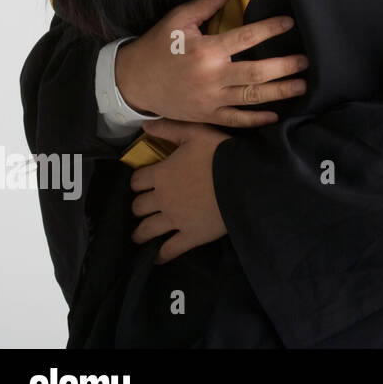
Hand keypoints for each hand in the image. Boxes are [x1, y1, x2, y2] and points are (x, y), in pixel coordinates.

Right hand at [114, 0, 307, 125]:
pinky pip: (235, 120)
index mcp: (206, 51)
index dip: (271, 29)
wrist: (132, 82)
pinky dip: (256, 120)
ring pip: (252, 98)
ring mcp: (210, 99)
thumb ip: (206, 3)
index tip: (289, 23)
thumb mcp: (177, 19)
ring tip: (301, 86)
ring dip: (280, 92)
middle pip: (256, 73)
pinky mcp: (206, 115)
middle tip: (305, 62)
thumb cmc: (157, 46)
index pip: (247, 38)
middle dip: (285, 67)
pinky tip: (275, 115)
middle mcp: (212, 77)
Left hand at [130, 118, 230, 263]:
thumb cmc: (221, 154)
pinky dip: (161, 255)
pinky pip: (169, 250)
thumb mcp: (197, 133)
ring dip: (141, 232)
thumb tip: (144, 125)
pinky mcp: (190, 236)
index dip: (139, 182)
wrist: (246, 180)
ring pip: (146, 230)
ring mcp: (175, 220)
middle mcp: (162, 199)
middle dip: (139, 207)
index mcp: (161, 174)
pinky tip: (157, 257)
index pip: (136, 181)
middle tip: (145, 207)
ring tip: (141, 234)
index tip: (144, 183)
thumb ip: (169, 129)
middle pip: (138, 207)